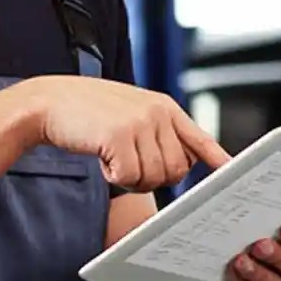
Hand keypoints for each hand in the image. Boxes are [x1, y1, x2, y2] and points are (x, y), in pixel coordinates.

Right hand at [18, 75, 229, 191]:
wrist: (49, 102)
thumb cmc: (88, 111)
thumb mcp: (131, 112)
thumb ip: (158, 131)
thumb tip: (183, 162)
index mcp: (164, 107)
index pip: (199, 137)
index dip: (217, 158)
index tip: (231, 172)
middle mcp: (157, 113)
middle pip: (176, 170)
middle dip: (153, 177)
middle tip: (128, 163)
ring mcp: (139, 123)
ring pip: (153, 177)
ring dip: (130, 177)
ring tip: (112, 156)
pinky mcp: (118, 136)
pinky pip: (128, 177)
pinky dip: (113, 176)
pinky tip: (101, 157)